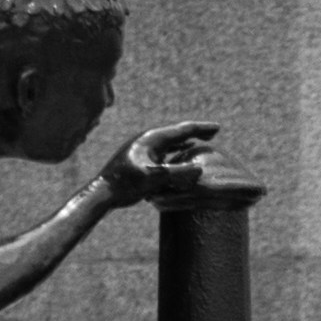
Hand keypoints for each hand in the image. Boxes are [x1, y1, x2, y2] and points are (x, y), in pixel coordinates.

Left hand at [103, 116, 220, 202]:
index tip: (218, 128)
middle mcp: (148, 140)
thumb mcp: (153, 179)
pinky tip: (180, 157)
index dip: (202, 129)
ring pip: (170, 143)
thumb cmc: (126, 185)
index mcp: (152, 139)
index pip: (182, 130)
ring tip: (199, 142)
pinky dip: (176, 152)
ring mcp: (143, 150)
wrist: (102, 192)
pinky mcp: (140, 160)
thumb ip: (177, 173)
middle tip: (214, 132)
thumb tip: (199, 170)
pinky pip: (163, 152)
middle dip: (195, 132)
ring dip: (185, 142)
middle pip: (177, 133)